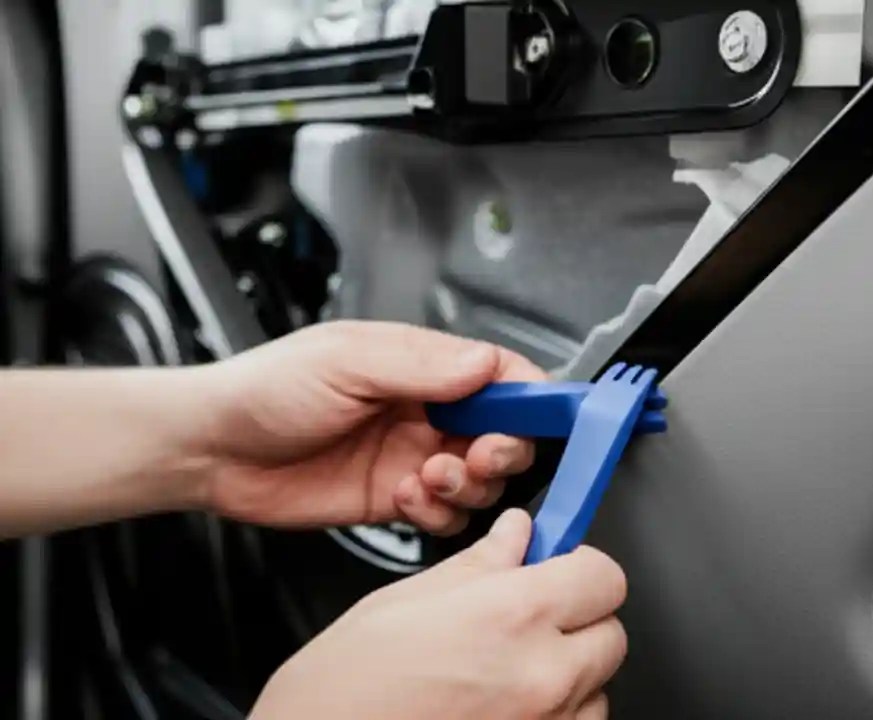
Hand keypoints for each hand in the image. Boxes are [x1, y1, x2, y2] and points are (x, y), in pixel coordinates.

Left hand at [196, 321, 545, 534]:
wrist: (211, 448)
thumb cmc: (265, 390)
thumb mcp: (345, 362)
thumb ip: (420, 366)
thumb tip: (484, 364)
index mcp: (422, 365)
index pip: (502, 375)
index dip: (530, 398)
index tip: (540, 418)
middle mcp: (427, 411)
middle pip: (504, 434)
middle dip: (502, 451)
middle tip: (477, 458)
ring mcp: (413, 456)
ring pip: (480, 480)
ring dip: (467, 486)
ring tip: (427, 477)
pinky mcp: (395, 498)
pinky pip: (446, 514)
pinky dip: (439, 514)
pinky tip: (405, 499)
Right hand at [250, 509, 626, 719]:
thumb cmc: (341, 690)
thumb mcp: (406, 601)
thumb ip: (480, 565)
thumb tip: (515, 536)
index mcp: (512, 616)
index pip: (604, 575)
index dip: (580, 567)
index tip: (559, 568)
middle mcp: (541, 677)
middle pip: (611, 633)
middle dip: (578, 619)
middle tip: (530, 618)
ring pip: (598, 688)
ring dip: (569, 674)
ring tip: (508, 671)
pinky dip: (556, 715)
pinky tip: (507, 705)